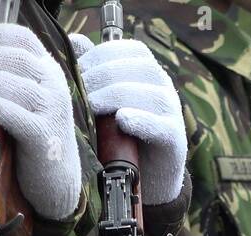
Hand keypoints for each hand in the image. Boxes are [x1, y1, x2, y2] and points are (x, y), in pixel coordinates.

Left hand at [0, 23, 81, 219]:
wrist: (56, 181)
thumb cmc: (32, 139)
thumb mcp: (27, 101)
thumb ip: (9, 77)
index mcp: (48, 71)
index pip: (21, 38)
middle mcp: (54, 86)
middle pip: (14, 58)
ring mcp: (53, 112)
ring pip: (15, 85)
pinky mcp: (46, 138)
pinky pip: (22, 118)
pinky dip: (2, 110)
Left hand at [70, 33, 186, 205]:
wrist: (141, 179)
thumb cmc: (117, 136)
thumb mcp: (103, 102)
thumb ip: (93, 72)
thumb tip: (76, 41)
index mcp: (147, 73)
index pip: (130, 50)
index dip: (102, 55)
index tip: (78, 70)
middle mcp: (163, 88)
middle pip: (140, 67)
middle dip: (104, 75)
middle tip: (79, 90)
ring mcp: (172, 114)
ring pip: (151, 94)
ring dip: (117, 95)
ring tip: (93, 106)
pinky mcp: (175, 140)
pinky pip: (161, 125)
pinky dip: (141, 120)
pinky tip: (122, 121)